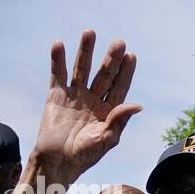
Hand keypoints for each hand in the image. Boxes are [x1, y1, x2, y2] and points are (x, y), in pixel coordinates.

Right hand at [12, 30, 140, 193]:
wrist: (57, 161)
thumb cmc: (85, 155)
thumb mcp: (106, 139)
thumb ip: (119, 120)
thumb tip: (138, 105)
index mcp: (109, 110)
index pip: (120, 86)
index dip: (126, 72)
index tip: (132, 56)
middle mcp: (93, 99)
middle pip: (104, 74)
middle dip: (111, 58)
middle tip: (119, 42)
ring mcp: (75, 95)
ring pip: (82, 68)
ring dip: (85, 51)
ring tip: (89, 33)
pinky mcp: (56, 95)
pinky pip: (58, 74)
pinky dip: (58, 59)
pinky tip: (59, 45)